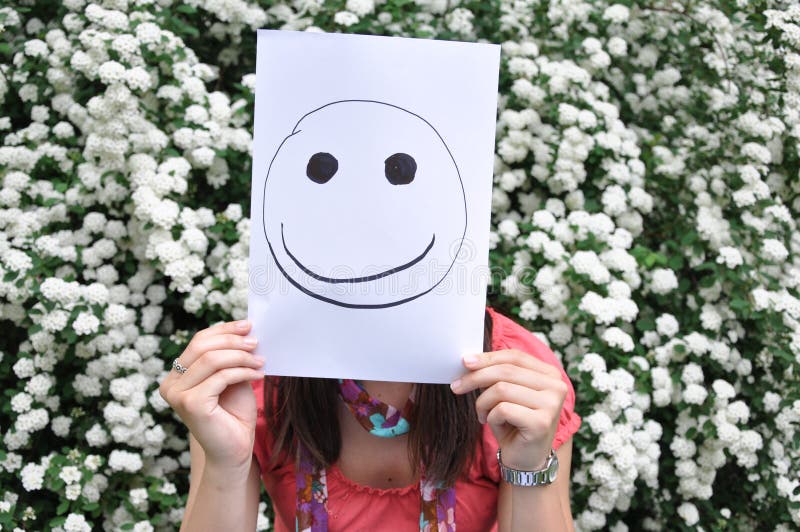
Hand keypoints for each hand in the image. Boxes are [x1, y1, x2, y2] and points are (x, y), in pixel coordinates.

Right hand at [159, 320, 264, 470]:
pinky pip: (221, 377)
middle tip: (256, 342)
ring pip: (212, 360)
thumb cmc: (233, 414)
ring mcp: (177, 395)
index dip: (224, 329)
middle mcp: (170, 384)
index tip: (247, 325)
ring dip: (241, 356)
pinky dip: (243, 372)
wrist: (234, 449)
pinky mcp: (191, 404)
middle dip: (233, 340)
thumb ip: (228, 356)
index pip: (199, 341)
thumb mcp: (230, 377)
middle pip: (202, 346)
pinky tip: (258, 374)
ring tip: (260, 361)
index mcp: (176, 375)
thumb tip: (243, 329)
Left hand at [450, 349, 567, 470]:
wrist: (525, 461)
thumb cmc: (513, 423)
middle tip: (456, 387)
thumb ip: (496, 375)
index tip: (464, 362)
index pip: (515, 357)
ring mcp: (552, 404)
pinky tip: (493, 424)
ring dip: (482, 402)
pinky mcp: (542, 422)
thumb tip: (469, 360)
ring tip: (482, 414)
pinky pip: (502, 409)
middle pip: (506, 371)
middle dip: (475, 378)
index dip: (488, 357)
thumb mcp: (505, 394)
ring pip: (501, 389)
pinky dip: (490, 416)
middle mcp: (557, 386)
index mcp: (550, 374)